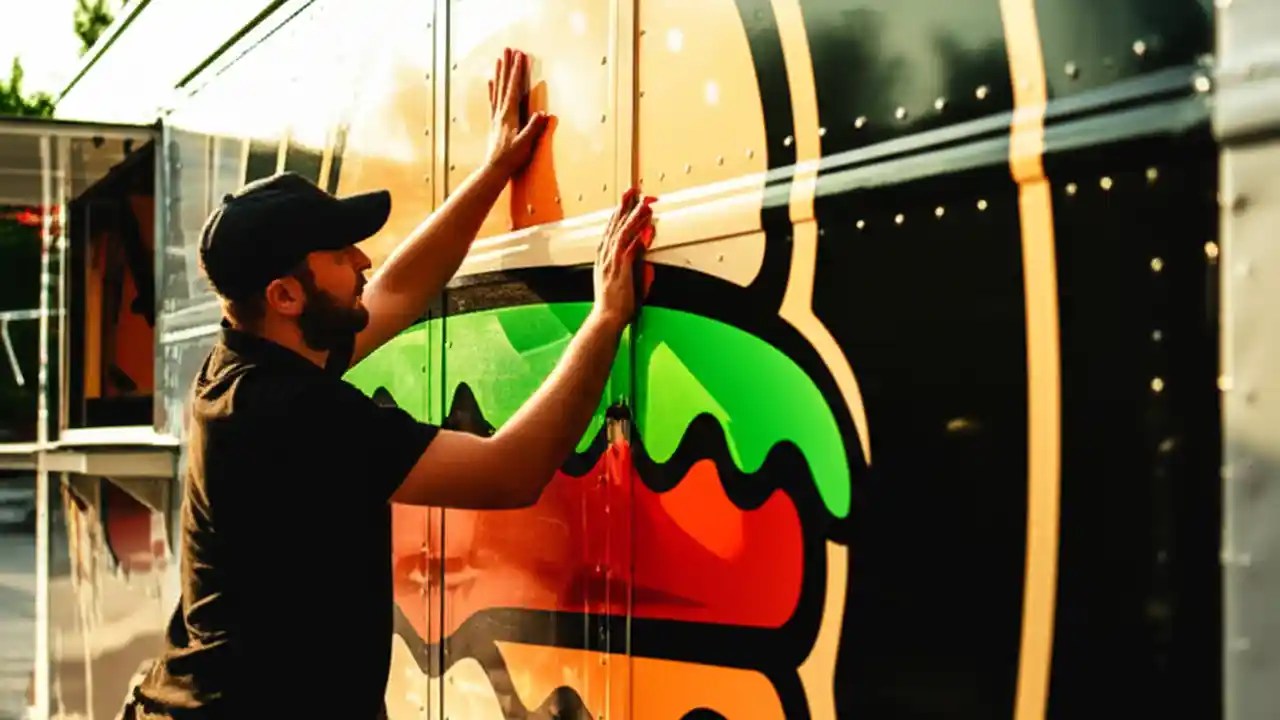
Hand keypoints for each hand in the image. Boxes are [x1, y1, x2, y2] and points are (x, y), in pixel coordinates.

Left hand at [486, 48, 550, 174]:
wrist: (494, 169)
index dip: (517, 71)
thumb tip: (542, 114)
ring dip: (499, 73)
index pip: (513, 88)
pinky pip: (493, 100)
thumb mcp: (525, 144)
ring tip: (499, 59)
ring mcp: (496, 116)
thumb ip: (533, 128)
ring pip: (497, 89)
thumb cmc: (511, 158)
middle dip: (507, 66)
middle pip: (503, 84)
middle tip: (507, 49)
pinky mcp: (494, 122)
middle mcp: (500, 112)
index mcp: (508, 115)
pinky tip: (490, 82)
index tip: (520, 56)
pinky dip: (492, 89)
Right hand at [592, 188, 653, 330]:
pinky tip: (645, 223)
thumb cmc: (615, 306)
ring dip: (633, 215)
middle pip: (614, 226)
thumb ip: (635, 263)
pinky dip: (637, 233)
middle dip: (624, 207)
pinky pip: (629, 246)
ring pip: (622, 232)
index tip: (626, 201)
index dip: (619, 214)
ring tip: (643, 202)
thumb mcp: (625, 280)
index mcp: (604, 259)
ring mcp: (611, 262)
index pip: (611, 231)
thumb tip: (644, 247)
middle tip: (632, 190)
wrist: (607, 320)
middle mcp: (605, 257)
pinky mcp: (620, 269)